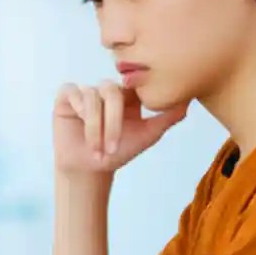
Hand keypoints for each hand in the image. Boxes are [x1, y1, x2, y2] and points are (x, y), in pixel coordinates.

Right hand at [53, 81, 187, 174]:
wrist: (90, 169)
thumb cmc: (118, 153)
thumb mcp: (148, 135)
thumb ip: (168, 118)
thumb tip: (188, 102)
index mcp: (127, 95)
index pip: (132, 84)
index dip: (132, 96)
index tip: (137, 116)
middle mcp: (106, 90)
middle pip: (111, 91)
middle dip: (112, 123)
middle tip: (111, 149)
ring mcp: (87, 92)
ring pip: (92, 97)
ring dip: (94, 128)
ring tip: (97, 150)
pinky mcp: (67, 97)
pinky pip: (73, 92)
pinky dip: (79, 108)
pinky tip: (81, 126)